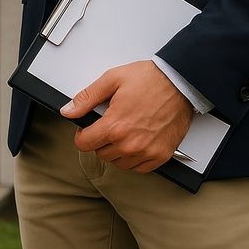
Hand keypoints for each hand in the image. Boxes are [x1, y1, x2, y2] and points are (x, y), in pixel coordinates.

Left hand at [61, 60, 193, 172]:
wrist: (181, 83)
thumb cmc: (150, 80)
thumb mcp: (111, 80)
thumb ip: (86, 98)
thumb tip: (68, 111)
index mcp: (114, 126)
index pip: (84, 144)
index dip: (82, 134)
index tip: (89, 129)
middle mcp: (130, 143)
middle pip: (101, 154)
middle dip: (101, 141)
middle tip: (110, 125)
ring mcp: (147, 151)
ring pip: (119, 163)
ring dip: (117, 151)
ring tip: (124, 132)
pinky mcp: (162, 155)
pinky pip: (139, 168)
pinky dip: (135, 159)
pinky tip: (136, 143)